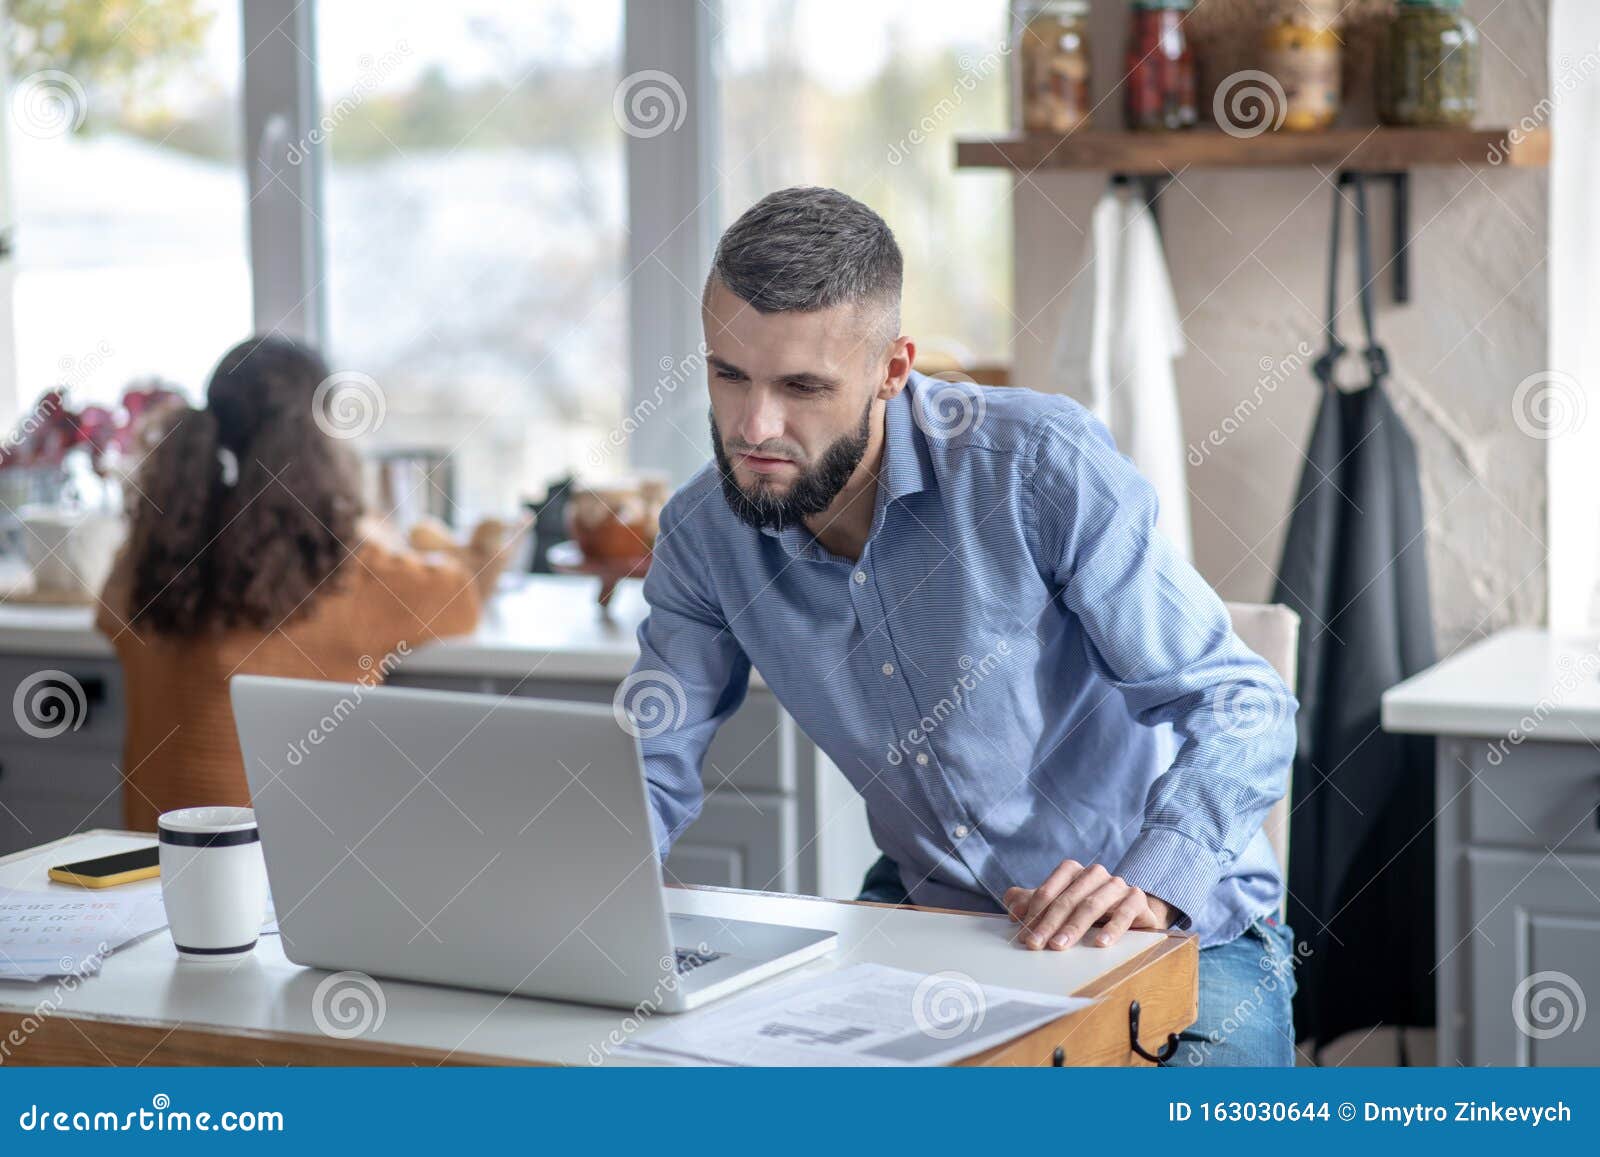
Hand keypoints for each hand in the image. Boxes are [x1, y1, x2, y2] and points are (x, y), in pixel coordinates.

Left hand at [1002, 860, 1172, 950]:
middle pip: (1068, 898)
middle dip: (1049, 922)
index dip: (1035, 909)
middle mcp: (1095, 874)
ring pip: (1092, 904)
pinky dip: (1113, 928)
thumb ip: (1033, 904)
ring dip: (1074, 926)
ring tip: (1059, 946)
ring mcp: (1117, 885)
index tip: (1024, 932)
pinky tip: (1100, 943)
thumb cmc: (1089, 910)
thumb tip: (1012, 909)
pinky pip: (1125, 912)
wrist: (1131, 912)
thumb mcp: (1059, 907)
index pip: (1051, 888)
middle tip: (1036, 944)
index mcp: (1074, 872)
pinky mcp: (1137, 899)